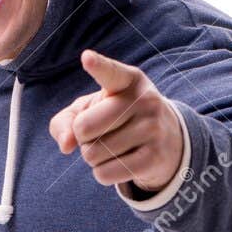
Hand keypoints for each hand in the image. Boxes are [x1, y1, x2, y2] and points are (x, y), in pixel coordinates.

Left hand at [49, 49, 183, 193]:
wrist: (166, 140)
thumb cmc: (116, 118)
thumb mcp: (91, 109)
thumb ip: (66, 120)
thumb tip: (66, 145)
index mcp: (128, 80)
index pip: (110, 72)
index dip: (97, 66)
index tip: (87, 58)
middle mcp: (144, 100)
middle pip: (84, 127)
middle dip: (81, 137)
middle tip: (98, 132)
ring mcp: (152, 129)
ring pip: (93, 154)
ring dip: (93, 157)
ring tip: (113, 146)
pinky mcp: (154, 158)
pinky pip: (105, 174)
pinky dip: (102, 173)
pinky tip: (119, 162)